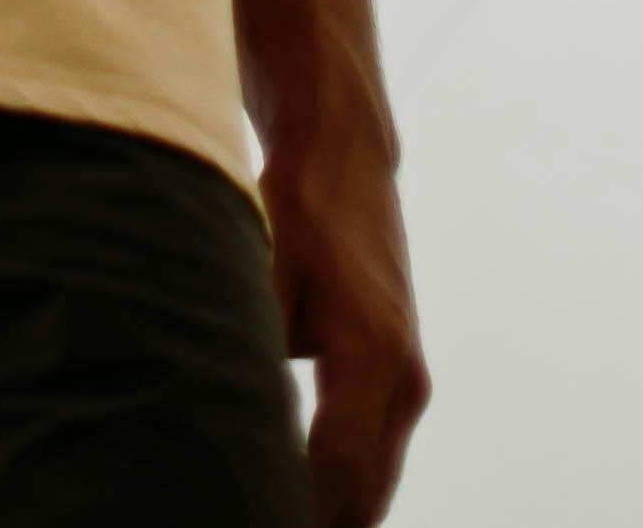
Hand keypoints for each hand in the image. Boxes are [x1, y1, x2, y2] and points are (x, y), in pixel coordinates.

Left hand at [264, 121, 428, 524]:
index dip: (299, 512)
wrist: (345, 152)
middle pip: (364, 493)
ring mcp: (409, 379)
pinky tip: (298, 499)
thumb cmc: (300, 202)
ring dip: (333, 512)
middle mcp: (403, 378)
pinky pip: (375, 455)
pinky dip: (345, 487)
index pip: (336, 469)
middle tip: (260, 520)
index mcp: (372, 354)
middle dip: (319, 522)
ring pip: (374, 481)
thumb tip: (233, 411)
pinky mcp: (402, 374)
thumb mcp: (267, 265)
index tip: (261, 520)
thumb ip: (260, 343)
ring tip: (274, 512)